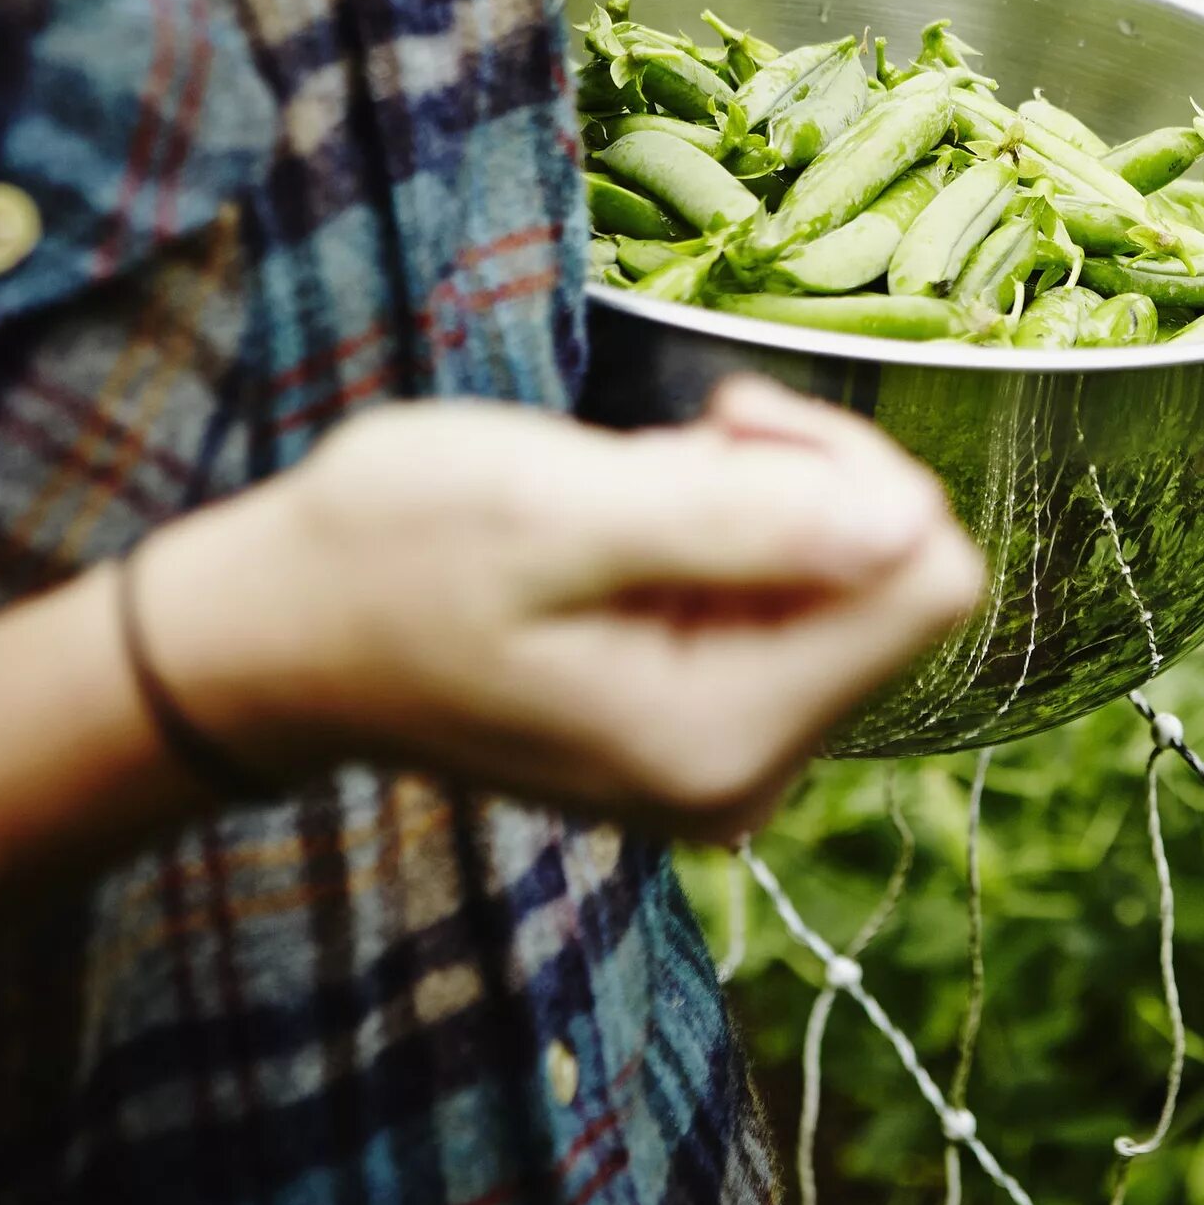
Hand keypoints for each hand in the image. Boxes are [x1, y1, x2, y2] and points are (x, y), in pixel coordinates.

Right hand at [144, 381, 983, 838]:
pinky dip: (722, 540)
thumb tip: (911, 524)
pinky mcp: (705, 730)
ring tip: (620, 501)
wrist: (274, 635)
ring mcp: (728, 763)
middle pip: (896, 580)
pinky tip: (623, 534)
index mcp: (725, 736)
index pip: (929, 577)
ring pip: (844, 581)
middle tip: (661, 458)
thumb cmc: (390, 554)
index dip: (853, 468)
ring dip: (750, 505)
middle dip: (796, 484)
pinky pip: (784, 605)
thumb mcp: (557, 511)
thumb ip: (742, 522)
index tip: (725, 427)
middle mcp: (748, 777)